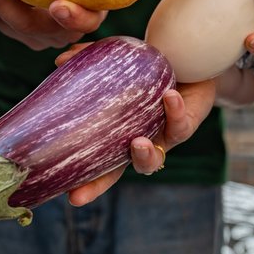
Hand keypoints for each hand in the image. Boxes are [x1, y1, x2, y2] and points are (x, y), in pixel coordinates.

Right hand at [52, 44, 216, 206]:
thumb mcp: (118, 61)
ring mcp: (161, 138)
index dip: (83, 182)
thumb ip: (90, 58)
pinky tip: (168, 96)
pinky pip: (180, 124)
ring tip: (138, 142)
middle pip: (116, 173)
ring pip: (153, 160)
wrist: (194, 59)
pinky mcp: (187, 124)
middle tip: (79, 195)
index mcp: (117, 133)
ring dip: (144, 155)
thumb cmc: (149, 65)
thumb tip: (59, 60)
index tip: (67, 195)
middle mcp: (138, 142)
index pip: (96, 164)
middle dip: (99, 185)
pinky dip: (174, 112)